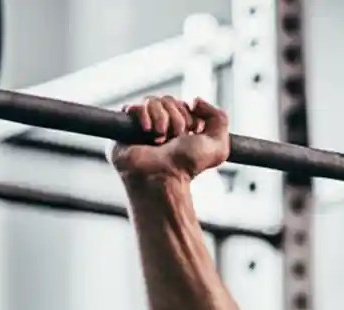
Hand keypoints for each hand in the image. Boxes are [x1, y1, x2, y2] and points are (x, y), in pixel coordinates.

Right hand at [110, 96, 229, 181]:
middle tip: (175, 138)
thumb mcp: (219, 146)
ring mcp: (142, 126)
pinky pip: (132, 108)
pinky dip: (142, 115)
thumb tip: (194, 100)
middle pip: (166, 99)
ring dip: (161, 118)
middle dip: (175, 117)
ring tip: (160, 138)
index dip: (187, 114)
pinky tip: (147, 131)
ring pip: (151, 100)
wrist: (163, 177)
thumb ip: (219, 118)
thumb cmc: (188, 166)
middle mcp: (160, 126)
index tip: (190, 132)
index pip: (181, 103)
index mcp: (180, 128)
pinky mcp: (124, 129)